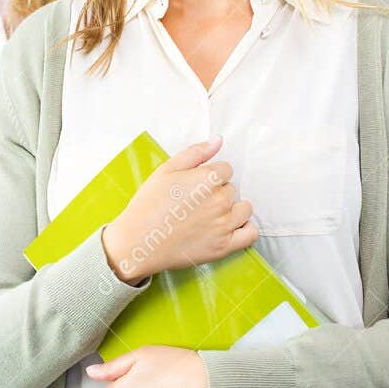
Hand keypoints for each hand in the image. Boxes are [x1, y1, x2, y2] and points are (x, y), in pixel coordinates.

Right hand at [99, 136, 256, 282]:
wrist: (138, 242)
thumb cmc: (148, 206)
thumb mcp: (165, 171)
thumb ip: (195, 153)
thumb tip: (218, 141)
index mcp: (207, 179)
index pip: (226, 170)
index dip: (211, 176)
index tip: (197, 187)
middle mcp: (220, 200)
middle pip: (232, 190)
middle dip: (218, 193)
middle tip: (197, 204)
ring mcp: (224, 225)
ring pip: (245, 209)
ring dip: (233, 210)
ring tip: (213, 216)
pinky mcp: (224, 247)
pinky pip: (250, 234)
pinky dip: (244, 229)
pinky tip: (229, 228)